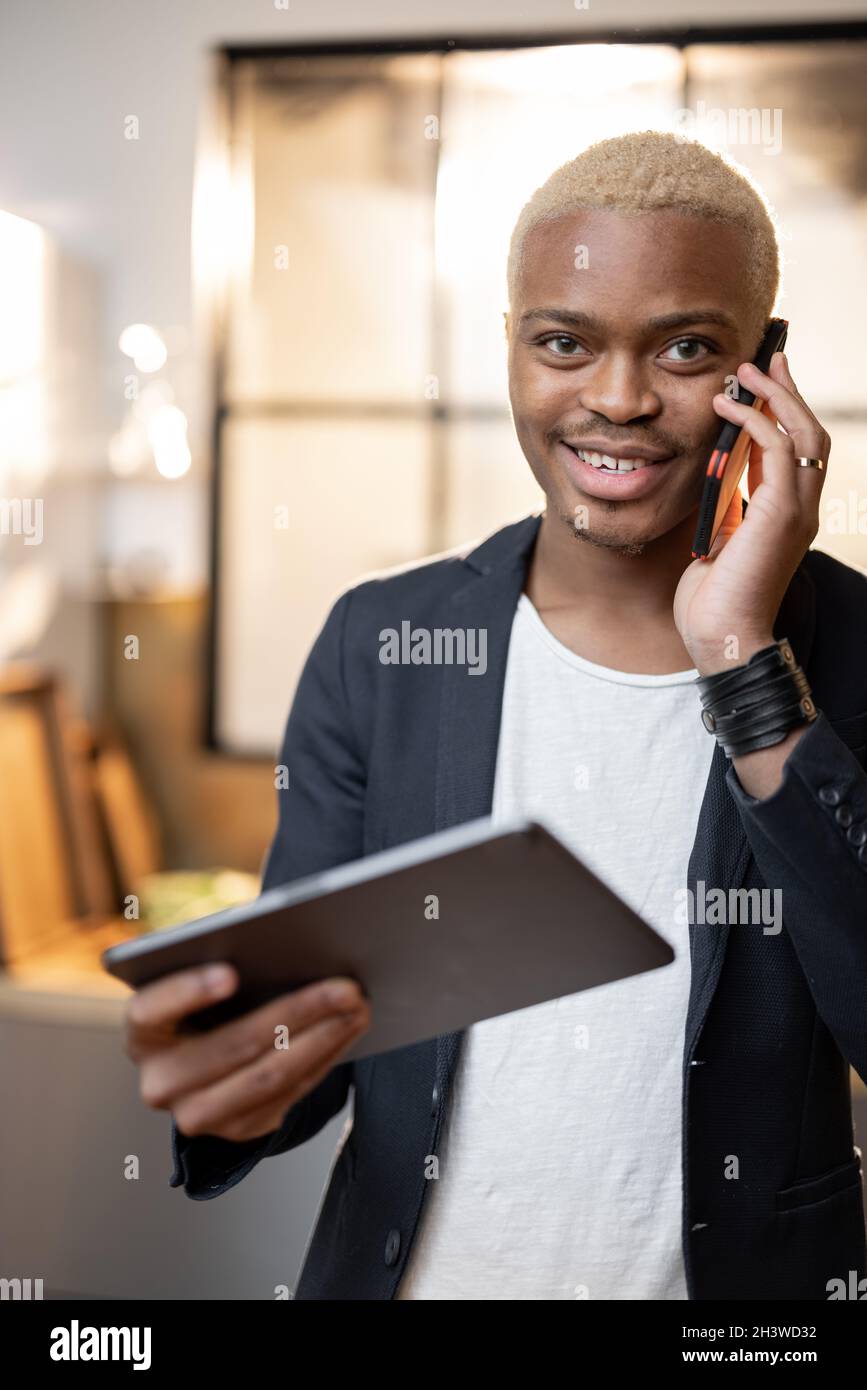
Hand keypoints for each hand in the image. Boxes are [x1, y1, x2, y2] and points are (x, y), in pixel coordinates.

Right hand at [125, 964, 370, 1142]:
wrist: (204, 1062)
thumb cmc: (205, 1003)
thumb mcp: (198, 981)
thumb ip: (222, 963)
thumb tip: (287, 945)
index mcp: (141, 1032)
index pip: (151, 1010)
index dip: (188, 991)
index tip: (231, 973)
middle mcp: (160, 1081)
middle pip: (233, 1046)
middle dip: (297, 1012)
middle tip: (345, 986)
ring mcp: (197, 1113)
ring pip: (269, 1077)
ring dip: (324, 1039)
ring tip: (358, 1006)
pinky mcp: (237, 1130)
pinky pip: (289, 1095)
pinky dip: (325, 1057)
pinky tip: (349, 1029)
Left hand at [673, 350, 829, 675]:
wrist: (723, 636)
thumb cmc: (714, 598)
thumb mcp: (720, 539)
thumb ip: (728, 506)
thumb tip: (716, 475)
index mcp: (789, 513)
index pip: (799, 449)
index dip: (786, 410)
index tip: (765, 380)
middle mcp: (802, 507)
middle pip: (809, 431)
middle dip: (787, 391)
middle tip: (764, 359)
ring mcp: (797, 509)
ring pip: (801, 431)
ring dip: (774, 395)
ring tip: (745, 370)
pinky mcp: (781, 512)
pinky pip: (774, 448)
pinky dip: (753, 419)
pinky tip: (727, 406)